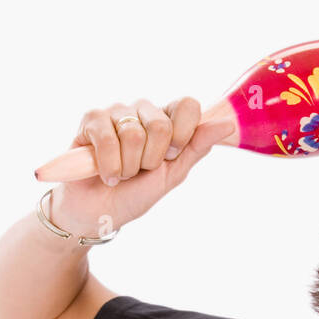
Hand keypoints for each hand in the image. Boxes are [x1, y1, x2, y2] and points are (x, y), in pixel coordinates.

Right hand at [48, 97, 233, 237]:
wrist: (99, 213)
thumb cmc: (135, 194)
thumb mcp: (172, 175)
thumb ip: (197, 147)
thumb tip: (227, 124)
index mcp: (167, 121)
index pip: (187, 105)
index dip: (182, 135)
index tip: (170, 157)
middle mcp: (142, 110)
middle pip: (161, 124)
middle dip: (151, 159)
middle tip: (139, 170)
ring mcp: (116, 112)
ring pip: (134, 133)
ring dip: (127, 166)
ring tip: (120, 173)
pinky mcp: (91, 119)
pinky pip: (108, 138)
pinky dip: (109, 165)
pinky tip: (105, 173)